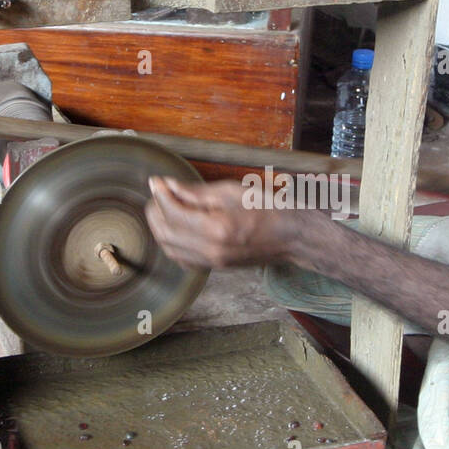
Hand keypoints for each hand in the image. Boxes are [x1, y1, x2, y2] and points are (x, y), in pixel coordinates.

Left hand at [144, 176, 300, 269]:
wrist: (292, 236)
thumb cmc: (268, 208)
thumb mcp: (232, 191)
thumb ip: (195, 191)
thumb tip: (166, 185)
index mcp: (216, 229)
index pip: (172, 212)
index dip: (160, 195)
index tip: (157, 182)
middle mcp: (211, 251)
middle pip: (165, 234)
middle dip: (155, 212)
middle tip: (159, 194)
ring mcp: (213, 262)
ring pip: (170, 249)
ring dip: (161, 228)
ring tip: (165, 208)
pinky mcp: (216, 267)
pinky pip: (182, 259)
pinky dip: (172, 244)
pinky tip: (178, 228)